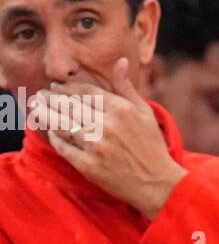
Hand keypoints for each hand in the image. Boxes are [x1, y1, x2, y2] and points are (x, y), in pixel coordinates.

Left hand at [35, 58, 187, 218]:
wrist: (155, 181)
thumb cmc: (151, 144)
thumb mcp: (144, 111)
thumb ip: (127, 87)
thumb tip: (121, 62)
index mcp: (123, 109)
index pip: (87, 91)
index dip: (68, 87)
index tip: (57, 85)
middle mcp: (108, 125)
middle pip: (71, 106)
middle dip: (52, 98)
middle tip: (41, 94)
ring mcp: (96, 146)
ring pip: (63, 124)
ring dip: (47, 114)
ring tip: (37, 108)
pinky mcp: (88, 165)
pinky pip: (63, 147)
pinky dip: (55, 137)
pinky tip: (51, 130)